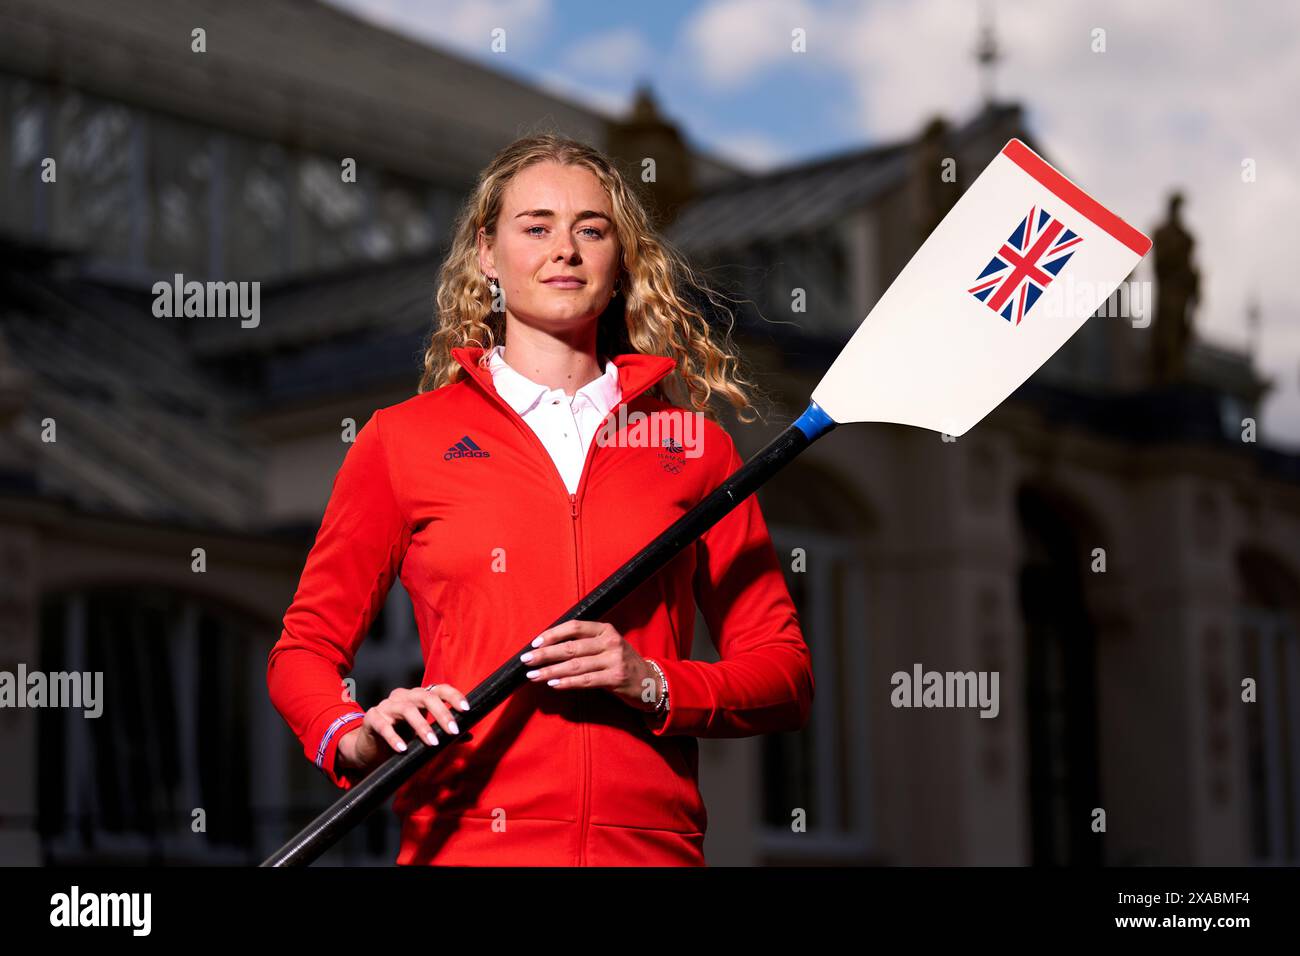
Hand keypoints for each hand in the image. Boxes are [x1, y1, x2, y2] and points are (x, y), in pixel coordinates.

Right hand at [337, 683, 470, 772]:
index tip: (466, 709)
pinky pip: (383, 725)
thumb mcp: (423, 735)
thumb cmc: (401, 737)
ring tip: (433, 743)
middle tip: (453, 731)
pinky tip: (402, 749)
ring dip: (422, 726)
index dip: (453, 696)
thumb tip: (469, 735)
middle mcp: (403, 696)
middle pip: (425, 697)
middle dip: (441, 713)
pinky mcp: (372, 718)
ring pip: (406, 709)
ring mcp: (387, 705)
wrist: (369, 748)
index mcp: (418, 697)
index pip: (439, 689)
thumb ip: (443, 733)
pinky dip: (393, 737)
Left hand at [519, 621, 662, 712]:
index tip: (535, 643)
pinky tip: (553, 684)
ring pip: (575, 665)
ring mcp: (614, 660)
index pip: (574, 627)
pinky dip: (567, 683)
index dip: (552, 634)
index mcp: (606, 629)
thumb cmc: (622, 663)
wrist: (651, 682)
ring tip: (534, 675)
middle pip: (571, 647)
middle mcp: (610, 642)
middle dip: (545, 654)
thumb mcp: (607, 646)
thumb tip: (550, 648)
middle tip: (526, 660)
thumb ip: (585, 644)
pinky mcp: (615, 678)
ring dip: (551, 671)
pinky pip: (585, 681)